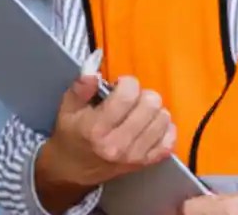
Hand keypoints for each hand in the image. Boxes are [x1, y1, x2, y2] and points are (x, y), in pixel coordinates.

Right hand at [34, 73, 175, 211]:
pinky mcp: (145, 163)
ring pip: (163, 119)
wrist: (72, 171)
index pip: (127, 95)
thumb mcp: (67, 108)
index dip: (127, 82)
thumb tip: (95, 67)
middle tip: (130, 99)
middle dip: (141, 95)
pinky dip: (164, 129)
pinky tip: (151, 126)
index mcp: (97, 128)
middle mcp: (118, 144)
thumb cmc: (70, 136)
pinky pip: (170, 142)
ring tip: (139, 112)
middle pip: (150, 105)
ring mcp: (135, 156)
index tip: (119, 86)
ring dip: (153, 111)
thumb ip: (81, 86)